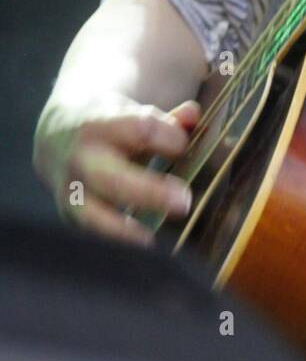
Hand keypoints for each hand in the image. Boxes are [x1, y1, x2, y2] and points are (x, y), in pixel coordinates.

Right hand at [33, 95, 199, 245]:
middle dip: (150, 192)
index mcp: (101, 123)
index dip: (169, 138)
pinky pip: (91, 233)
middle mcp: (81, 158)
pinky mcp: (69, 215)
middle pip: (113, 179)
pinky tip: (141, 247)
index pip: (140, 129)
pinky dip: (116, 241)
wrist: (58, 135)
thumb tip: (193, 115)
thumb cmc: (111, 125)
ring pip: (93, 215)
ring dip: (124, 230)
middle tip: (183, 202)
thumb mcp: (135, 113)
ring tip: (153, 239)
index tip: (184, 145)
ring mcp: (71, 190)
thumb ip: (169, 119)